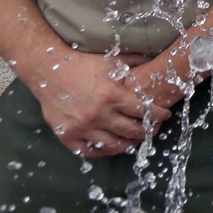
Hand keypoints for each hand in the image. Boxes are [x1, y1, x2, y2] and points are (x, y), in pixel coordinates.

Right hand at [30, 50, 171, 156]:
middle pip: (132, 131)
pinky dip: (104, 151)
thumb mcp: (112, 61)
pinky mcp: (67, 136)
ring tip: (135, 140)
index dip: (158, 115)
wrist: (48, 71)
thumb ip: (136, 63)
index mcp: (112, 96)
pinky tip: (112, 145)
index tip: (164, 115)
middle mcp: (98, 114)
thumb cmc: (83, 65)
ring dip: (129, 144)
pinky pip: (90, 151)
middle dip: (147, 131)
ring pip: (114, 145)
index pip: (144, 112)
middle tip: (152, 129)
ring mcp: (82, 128)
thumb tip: (156, 61)